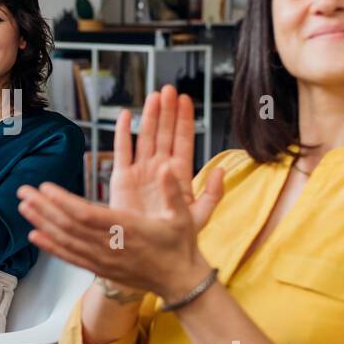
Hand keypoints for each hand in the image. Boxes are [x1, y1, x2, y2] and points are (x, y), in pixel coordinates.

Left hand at [18, 165, 220, 300]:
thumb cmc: (179, 247)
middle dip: (44, 207)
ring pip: (65, 241)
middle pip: (68, 226)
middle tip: (24, 191)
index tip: (46, 188)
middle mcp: (110, 246)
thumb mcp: (182, 215)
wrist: (180, 282)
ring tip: (24, 208)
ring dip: (42, 223)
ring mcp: (103, 260)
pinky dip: (50, 247)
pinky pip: (70, 258)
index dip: (63, 202)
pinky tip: (35, 237)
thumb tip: (167, 166)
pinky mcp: (100, 269)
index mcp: (128, 229)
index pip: (87, 215)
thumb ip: (171, 190)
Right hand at [109, 85, 216, 227]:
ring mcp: (141, 172)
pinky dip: (122, 133)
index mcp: (179, 175)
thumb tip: (221, 170)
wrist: (149, 254)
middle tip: (169, 90)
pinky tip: (125, 116)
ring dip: (148, 117)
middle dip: (167, 111)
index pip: (182, 141)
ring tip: (153, 97)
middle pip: (164, 133)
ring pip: (145, 137)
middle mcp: (159, 169)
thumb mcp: (200, 216)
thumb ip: (214, 193)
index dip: (184, 120)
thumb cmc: (175, 239)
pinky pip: (122, 151)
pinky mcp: (122, 179)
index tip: (185, 100)